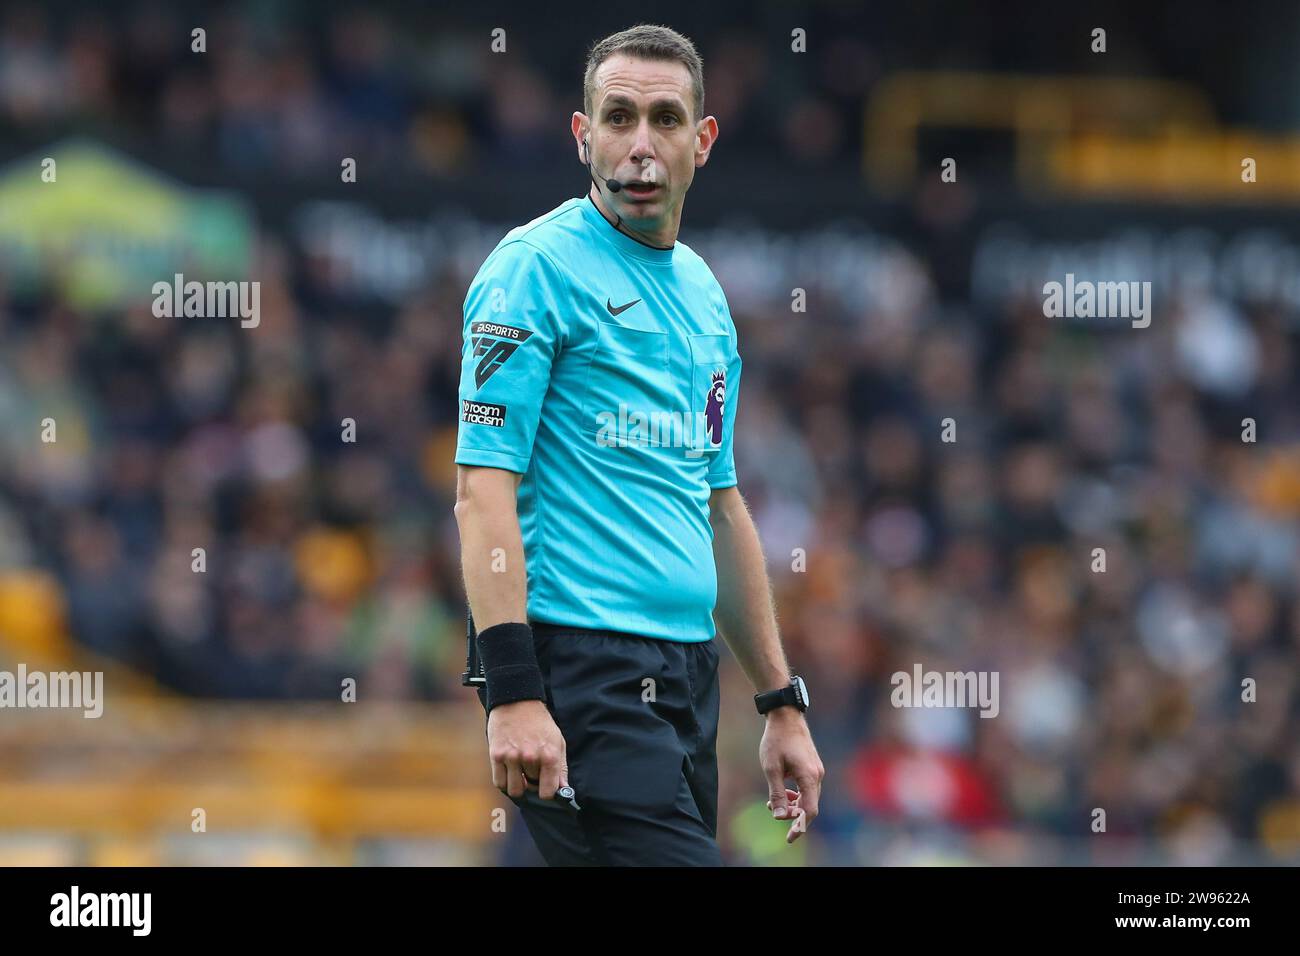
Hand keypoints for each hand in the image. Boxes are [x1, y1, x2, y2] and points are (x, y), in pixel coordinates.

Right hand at [487, 699, 568, 799]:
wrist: (517, 701)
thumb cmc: (540, 722)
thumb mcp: (557, 741)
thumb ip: (561, 768)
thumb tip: (563, 790)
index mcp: (549, 755)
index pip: (548, 791)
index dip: (547, 792)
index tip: (545, 788)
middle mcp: (531, 758)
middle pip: (531, 789)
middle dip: (532, 782)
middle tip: (532, 769)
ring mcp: (512, 757)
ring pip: (514, 790)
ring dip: (518, 784)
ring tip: (520, 771)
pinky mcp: (496, 755)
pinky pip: (499, 782)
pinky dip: (504, 781)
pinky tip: (509, 770)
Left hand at [759, 707, 824, 843]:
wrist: (786, 716)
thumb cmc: (776, 740)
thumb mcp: (771, 768)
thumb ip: (776, 794)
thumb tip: (778, 817)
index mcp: (809, 776)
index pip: (809, 810)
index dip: (799, 826)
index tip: (789, 838)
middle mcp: (817, 775)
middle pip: (809, 805)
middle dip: (792, 813)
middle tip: (772, 809)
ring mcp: (817, 770)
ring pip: (808, 796)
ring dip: (792, 803)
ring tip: (772, 800)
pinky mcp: (813, 766)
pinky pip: (807, 787)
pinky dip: (795, 793)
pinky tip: (781, 789)